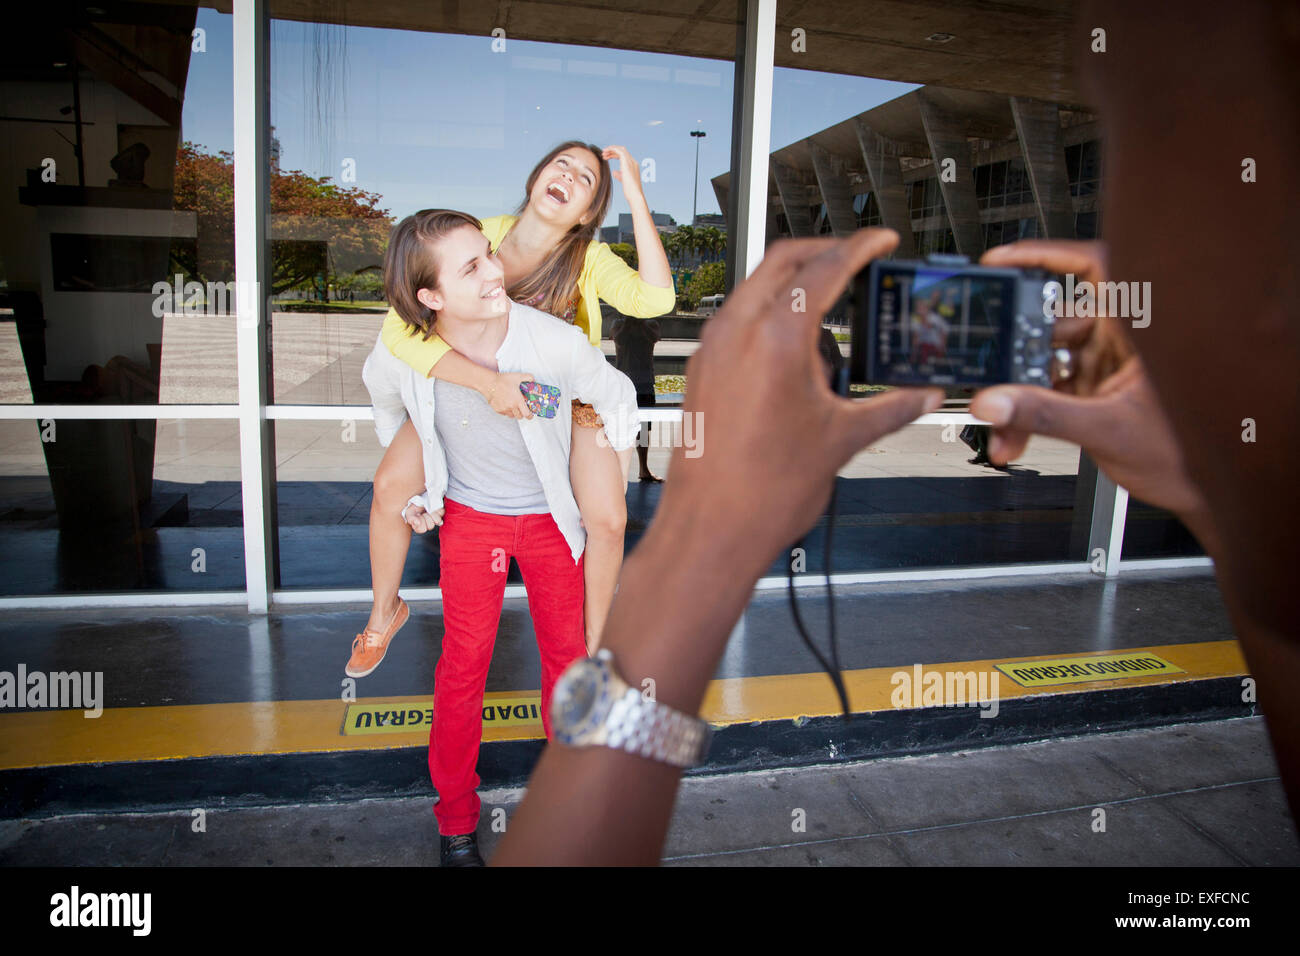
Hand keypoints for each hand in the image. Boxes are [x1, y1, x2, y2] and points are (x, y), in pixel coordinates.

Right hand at [403, 504, 444, 533]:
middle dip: (426, 518)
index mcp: (420, 526)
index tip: (418, 516)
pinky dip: (437, 509)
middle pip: (430, 526)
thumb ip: (411, 519)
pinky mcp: (440, 512)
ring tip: (428, 510)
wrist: (420, 499)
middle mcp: (429, 524)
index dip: (420, 523)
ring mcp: (435, 519)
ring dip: (432, 514)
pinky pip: (441, 512)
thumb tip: (417, 523)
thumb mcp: (409, 513)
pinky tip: (432, 508)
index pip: (422, 529)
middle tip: (423, 513)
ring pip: (437, 520)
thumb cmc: (414, 507)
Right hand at [488, 372, 535, 419]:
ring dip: (514, 412)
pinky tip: (506, 403)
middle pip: (520, 416)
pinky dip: (507, 411)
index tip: (531, 414)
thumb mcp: (518, 376)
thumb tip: (533, 380)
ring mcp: (504, 409)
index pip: (526, 414)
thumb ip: (528, 377)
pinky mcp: (497, 409)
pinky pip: (505, 413)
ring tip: (514, 405)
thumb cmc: (502, 380)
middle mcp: (511, 406)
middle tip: (522, 408)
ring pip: (512, 416)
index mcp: (518, 400)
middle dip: (522, 413)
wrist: (489, 383)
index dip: (530, 415)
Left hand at [601, 145, 643, 204]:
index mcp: (633, 166)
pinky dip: (612, 149)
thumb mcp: (623, 181)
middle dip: (612, 151)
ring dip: (611, 149)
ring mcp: (631, 162)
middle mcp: (633, 162)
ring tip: (603, 153)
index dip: (614, 155)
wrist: (635, 195)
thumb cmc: (630, 191)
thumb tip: (614, 172)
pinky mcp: (627, 163)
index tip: (606, 157)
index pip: (623, 155)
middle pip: (622, 151)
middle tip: (603, 154)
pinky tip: (606, 152)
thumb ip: (619, 175)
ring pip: (621, 149)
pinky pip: (620, 151)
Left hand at [655, 229, 942, 568]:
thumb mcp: (843, 439)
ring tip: (833, 308)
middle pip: (784, 258)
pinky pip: (738, 317)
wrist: (710, 529)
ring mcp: (713, 347)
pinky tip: (796, 347)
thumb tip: (923, 394)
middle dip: (825, 251)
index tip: (881, 240)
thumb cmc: (760, 492)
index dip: (862, 246)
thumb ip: (892, 407)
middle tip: (859, 259)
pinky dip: (770, 312)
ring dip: (795, 281)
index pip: (827, 266)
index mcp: (777, 337)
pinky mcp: (702, 367)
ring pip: (756, 285)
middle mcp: (737, 331)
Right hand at [969, 240, 1212, 535]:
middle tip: (992, 375)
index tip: (1002, 259)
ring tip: (1005, 424)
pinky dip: (1030, 411)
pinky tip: (1015, 434)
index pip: (1093, 267)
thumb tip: (996, 401)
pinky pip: (1051, 389)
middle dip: (1017, 354)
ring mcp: (1109, 363)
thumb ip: (1044, 415)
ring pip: (1046, 362)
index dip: (1044, 256)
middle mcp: (1124, 337)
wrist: (1206, 492)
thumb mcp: (1108, 429)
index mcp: (1144, 325)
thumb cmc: (1192, 451)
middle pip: (1054, 324)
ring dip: (1020, 395)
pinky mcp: (1096, 389)